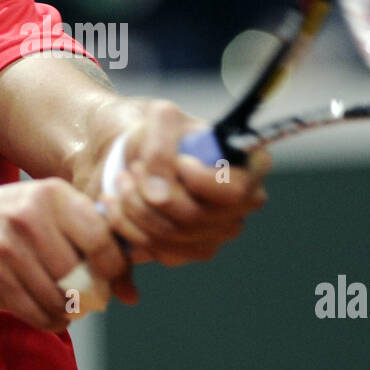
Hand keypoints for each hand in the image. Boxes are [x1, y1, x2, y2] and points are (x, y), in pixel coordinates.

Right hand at [0, 178, 131, 329]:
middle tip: (90, 294)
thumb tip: (131, 295)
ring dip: (70, 310)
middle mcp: (26, 217)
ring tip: (69, 303)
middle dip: (90, 292)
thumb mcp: (58, 214)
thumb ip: (99, 243)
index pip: (98, 237)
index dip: (113, 265)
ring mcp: (5, 248)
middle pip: (77, 274)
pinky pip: (36, 314)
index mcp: (52, 194)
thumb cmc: (25, 221)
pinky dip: (51, 320)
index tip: (111, 275)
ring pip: (57, 299)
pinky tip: (52, 312)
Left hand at [101, 100, 270, 265]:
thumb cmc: (160, 134)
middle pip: (195, 216)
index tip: (178, 162)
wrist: (139, 154)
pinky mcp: (190, 251)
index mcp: (251, 166)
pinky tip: (118, 202)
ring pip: (171, 235)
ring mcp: (219, 233)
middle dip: (152, 192)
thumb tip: (159, 182)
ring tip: (122, 180)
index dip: (200, 181)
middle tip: (134, 169)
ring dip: (134, 206)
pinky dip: (127, 225)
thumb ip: (162, 136)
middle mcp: (243, 204)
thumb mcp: (161, 118)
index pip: (235, 189)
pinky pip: (157, 249)